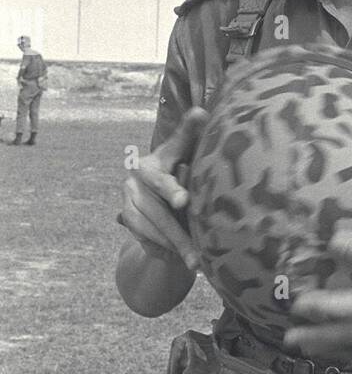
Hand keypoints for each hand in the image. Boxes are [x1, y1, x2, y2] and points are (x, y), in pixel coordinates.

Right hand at [119, 109, 207, 270]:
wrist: (159, 189)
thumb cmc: (180, 163)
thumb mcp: (184, 150)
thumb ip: (190, 133)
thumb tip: (201, 112)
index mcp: (149, 164)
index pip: (162, 179)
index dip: (173, 189)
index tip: (183, 202)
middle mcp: (133, 183)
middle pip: (157, 212)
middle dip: (176, 232)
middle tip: (195, 253)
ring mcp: (127, 202)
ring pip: (152, 229)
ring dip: (174, 247)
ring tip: (196, 262)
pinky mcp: (127, 219)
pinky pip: (146, 238)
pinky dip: (164, 250)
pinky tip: (182, 260)